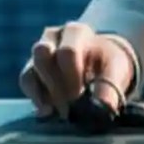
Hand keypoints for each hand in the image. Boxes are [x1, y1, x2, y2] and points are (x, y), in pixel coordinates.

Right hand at [18, 22, 133, 119]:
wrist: (99, 64)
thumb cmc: (107, 64)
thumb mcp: (116, 71)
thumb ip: (110, 89)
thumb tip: (101, 110)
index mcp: (76, 32)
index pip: (67, 52)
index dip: (71, 78)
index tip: (80, 96)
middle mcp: (53, 37)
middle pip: (42, 55)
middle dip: (56, 85)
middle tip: (70, 107)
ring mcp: (39, 52)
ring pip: (31, 70)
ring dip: (45, 94)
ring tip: (61, 112)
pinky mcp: (31, 68)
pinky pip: (26, 82)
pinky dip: (36, 98)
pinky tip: (49, 111)